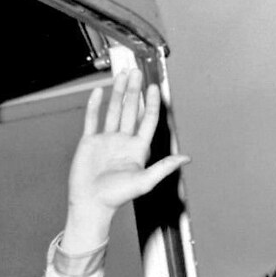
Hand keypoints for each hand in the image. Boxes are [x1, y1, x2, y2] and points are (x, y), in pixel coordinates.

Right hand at [61, 68, 189, 253]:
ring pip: (113, 110)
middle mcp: (122, 142)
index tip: (153, 87)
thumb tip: (186, 158)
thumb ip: (165, 167)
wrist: (91, 203)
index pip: (147, 121)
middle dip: (134, 91)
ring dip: (118, 93)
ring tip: (122, 75)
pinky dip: (95, 106)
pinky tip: (99, 92)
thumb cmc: (116, 196)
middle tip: (136, 73)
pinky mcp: (89, 143)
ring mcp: (106, 140)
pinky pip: (92, 120)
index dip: (151, 104)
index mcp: (137, 149)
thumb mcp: (145, 181)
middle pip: (131, 110)